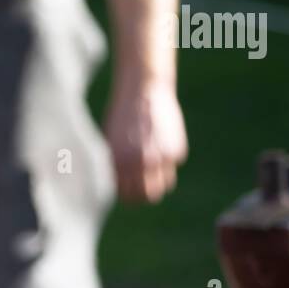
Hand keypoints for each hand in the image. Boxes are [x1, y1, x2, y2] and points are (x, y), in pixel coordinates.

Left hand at [103, 78, 187, 203]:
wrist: (143, 91)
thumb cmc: (121, 116)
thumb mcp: (111, 142)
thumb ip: (117, 166)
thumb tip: (121, 187)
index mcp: (120, 163)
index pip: (127, 196)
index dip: (128, 196)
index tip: (129, 192)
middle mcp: (142, 163)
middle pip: (148, 196)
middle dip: (145, 195)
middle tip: (143, 187)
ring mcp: (162, 158)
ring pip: (164, 186)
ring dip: (158, 181)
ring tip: (152, 167)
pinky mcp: (177, 150)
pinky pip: (173, 165)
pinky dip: (168, 160)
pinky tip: (161, 143)